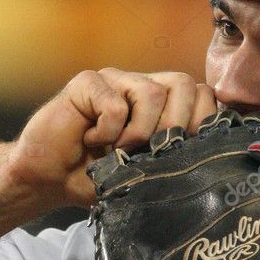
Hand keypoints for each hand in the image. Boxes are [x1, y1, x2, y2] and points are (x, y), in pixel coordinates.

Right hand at [0, 69, 217, 209]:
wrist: (50, 179)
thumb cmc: (99, 176)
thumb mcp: (147, 171)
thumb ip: (176, 157)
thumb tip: (209, 161)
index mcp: (163, 105)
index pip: (203, 94)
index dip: (203, 122)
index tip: (186, 153)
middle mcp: (142, 85)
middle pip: (185, 84)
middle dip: (176, 126)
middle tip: (152, 153)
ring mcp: (116, 80)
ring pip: (152, 92)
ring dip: (139, 132)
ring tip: (119, 150)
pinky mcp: (88, 83)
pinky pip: (115, 104)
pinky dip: (108, 132)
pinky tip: (92, 141)